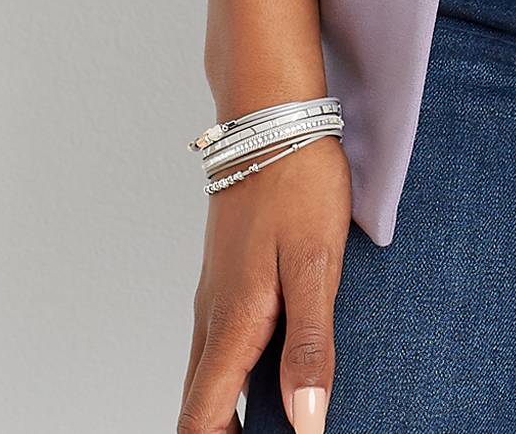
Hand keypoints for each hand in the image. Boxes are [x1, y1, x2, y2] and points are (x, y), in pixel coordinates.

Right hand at [178, 135, 352, 433]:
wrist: (271, 113)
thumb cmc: (298, 182)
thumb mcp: (316, 266)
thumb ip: (310, 347)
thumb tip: (305, 425)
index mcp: (232, 324)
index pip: (201, 422)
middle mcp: (213, 316)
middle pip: (200, 404)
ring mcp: (216, 293)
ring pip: (211, 372)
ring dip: (234, 405)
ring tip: (283, 414)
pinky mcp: (229, 274)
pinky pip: (224, 339)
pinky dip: (242, 368)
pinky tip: (283, 361)